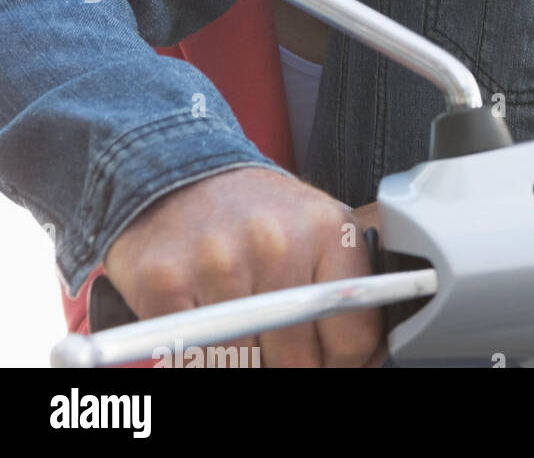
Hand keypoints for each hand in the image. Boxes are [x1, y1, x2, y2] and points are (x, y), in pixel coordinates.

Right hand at [103, 167, 382, 366]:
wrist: (184, 170)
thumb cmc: (258, 215)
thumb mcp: (317, 232)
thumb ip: (342, 292)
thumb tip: (364, 361)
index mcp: (328, 230)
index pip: (352, 337)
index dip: (342, 364)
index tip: (328, 362)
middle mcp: (277, 243)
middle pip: (298, 361)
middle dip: (289, 364)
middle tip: (276, 346)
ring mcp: (220, 262)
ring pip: (244, 365)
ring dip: (243, 360)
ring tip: (241, 328)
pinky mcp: (166, 282)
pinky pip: (192, 360)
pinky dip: (197, 358)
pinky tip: (204, 328)